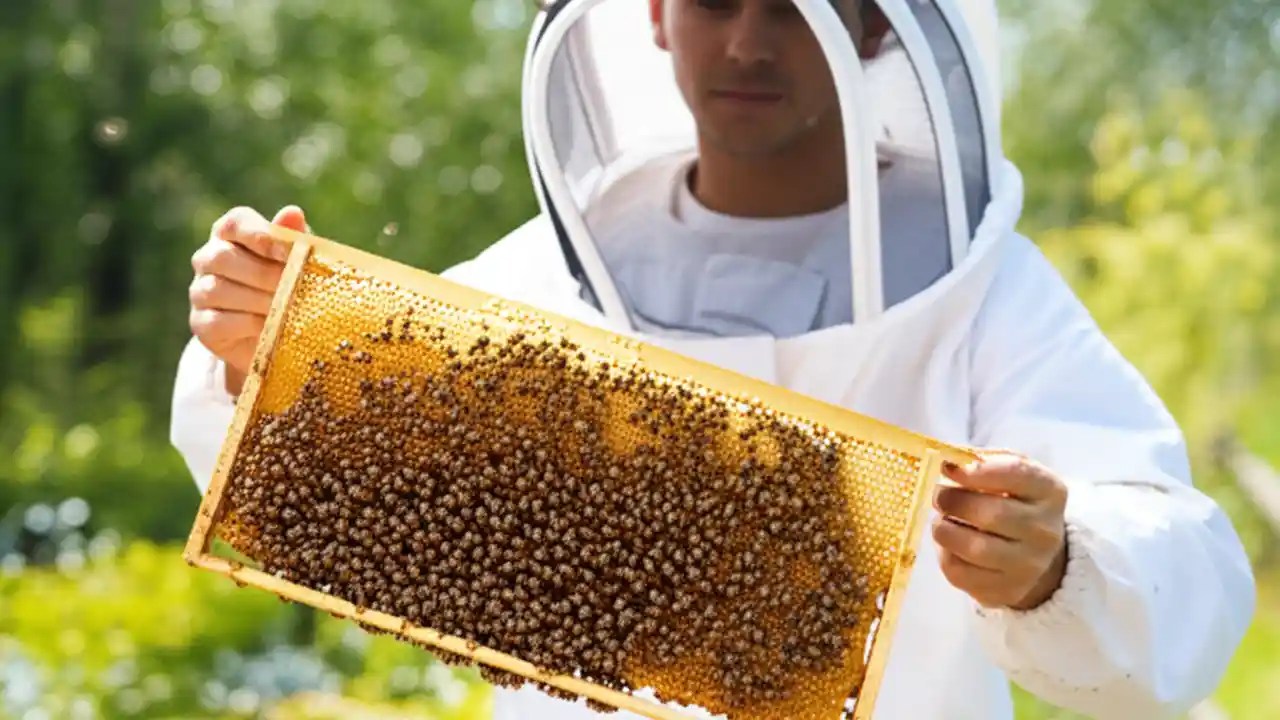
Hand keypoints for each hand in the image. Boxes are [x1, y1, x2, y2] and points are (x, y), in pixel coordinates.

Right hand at [189, 205, 307, 395]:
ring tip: (289, 309)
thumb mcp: (297, 260)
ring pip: (219, 289)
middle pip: (224, 256)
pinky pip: (219, 321)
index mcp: (230, 233)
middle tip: (296, 288)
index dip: (262, 236)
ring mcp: (200, 291)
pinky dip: (249, 324)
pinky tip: (272, 327)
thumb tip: (293, 212)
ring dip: (259, 300)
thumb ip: (294, 238)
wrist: (273, 334)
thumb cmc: (287, 284)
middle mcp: (208, 258)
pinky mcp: (201, 324)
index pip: (236, 223)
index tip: (290, 252)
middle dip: (265, 273)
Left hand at [932, 451, 1068, 610]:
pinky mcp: (1005, 590)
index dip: (976, 470)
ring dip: (945, 529)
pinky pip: (961, 572)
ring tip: (942, 519)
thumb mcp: (1011, 473)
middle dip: (954, 501)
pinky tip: (949, 544)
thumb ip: (983, 460)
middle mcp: (1045, 530)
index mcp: (1050, 491)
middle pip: (992, 513)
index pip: (1016, 473)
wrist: (1035, 554)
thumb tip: (947, 458)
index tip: (948, 467)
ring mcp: (1028, 565)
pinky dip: (945, 554)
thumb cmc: (1015, 502)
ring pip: (974, 547)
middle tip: (938, 495)